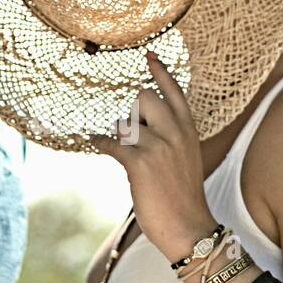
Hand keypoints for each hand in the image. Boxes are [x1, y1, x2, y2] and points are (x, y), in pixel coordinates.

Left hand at [96, 52, 217, 263]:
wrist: (189, 228)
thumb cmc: (183, 198)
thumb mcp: (185, 159)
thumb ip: (169, 138)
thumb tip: (136, 127)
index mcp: (188, 131)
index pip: (174, 92)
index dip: (160, 72)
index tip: (149, 54)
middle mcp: (174, 132)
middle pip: (143, 98)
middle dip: (132, 113)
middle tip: (133, 138)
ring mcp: (157, 146)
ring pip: (124, 123)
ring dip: (119, 136)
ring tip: (128, 157)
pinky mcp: (139, 163)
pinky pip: (109, 142)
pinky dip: (98, 142)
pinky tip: (94, 144)